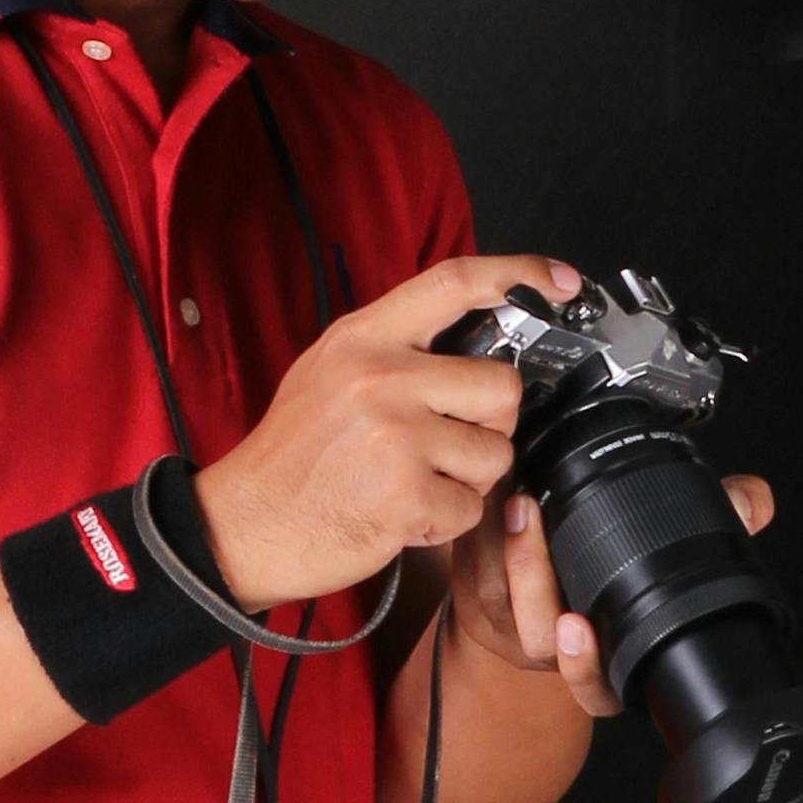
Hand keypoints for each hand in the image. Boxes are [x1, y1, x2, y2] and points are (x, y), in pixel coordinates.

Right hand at [191, 255, 581, 609]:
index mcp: (363, 338)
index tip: (562, 282)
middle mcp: (381, 376)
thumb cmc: (292, 457)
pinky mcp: (404, 495)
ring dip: (466, 480)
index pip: (455, 283)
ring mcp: (394, 435)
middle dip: (489, 424)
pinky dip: (445, 522)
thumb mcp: (328, 373)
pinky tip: (403, 516)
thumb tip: (475, 344)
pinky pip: (470, 507)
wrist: (240, 527)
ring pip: (494, 453)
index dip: (520, 275)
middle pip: (500, 385)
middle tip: (445, 445)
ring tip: (413, 483)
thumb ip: (394, 351)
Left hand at [447, 470, 776, 715]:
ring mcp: (510, 627)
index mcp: (606, 663)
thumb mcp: (673, 558)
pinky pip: (469, 568)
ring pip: (498, 596)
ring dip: (501, 543)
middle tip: (532, 515)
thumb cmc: (615, 581)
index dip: (584, 666)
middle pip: (536, 633)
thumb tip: (751, 499)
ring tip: (514, 494)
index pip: (595, 687)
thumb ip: (718, 525)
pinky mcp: (474, 592)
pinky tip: (493, 495)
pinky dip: (478, 531)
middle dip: (532, 575)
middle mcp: (556, 653)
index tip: (580, 629)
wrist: (546, 599)